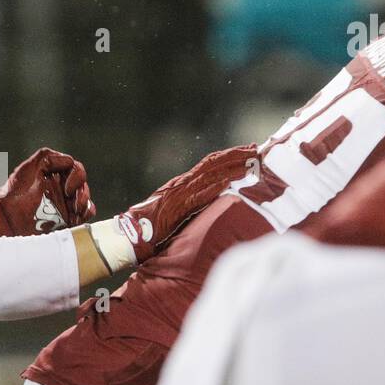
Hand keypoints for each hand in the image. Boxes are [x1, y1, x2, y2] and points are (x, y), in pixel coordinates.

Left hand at [0, 147, 96, 235]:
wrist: (6, 221)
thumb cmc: (12, 195)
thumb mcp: (27, 169)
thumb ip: (47, 158)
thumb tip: (68, 161)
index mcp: (53, 173)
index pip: (74, 168)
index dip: (76, 176)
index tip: (67, 189)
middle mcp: (60, 187)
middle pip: (82, 184)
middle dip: (82, 192)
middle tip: (73, 202)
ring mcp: (64, 203)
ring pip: (86, 198)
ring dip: (84, 203)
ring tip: (74, 212)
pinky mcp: (65, 219)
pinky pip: (84, 213)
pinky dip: (85, 214)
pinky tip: (75, 219)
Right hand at [89, 144, 257, 270]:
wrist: (129, 236)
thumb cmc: (148, 230)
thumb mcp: (172, 215)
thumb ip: (188, 209)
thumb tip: (207, 210)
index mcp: (180, 186)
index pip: (207, 166)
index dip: (227, 158)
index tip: (245, 152)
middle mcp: (181, 185)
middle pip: (211, 165)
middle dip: (234, 157)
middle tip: (255, 149)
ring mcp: (179, 194)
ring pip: (209, 174)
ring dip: (231, 166)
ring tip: (251, 160)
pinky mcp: (177, 206)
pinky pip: (200, 193)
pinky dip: (217, 185)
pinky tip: (232, 181)